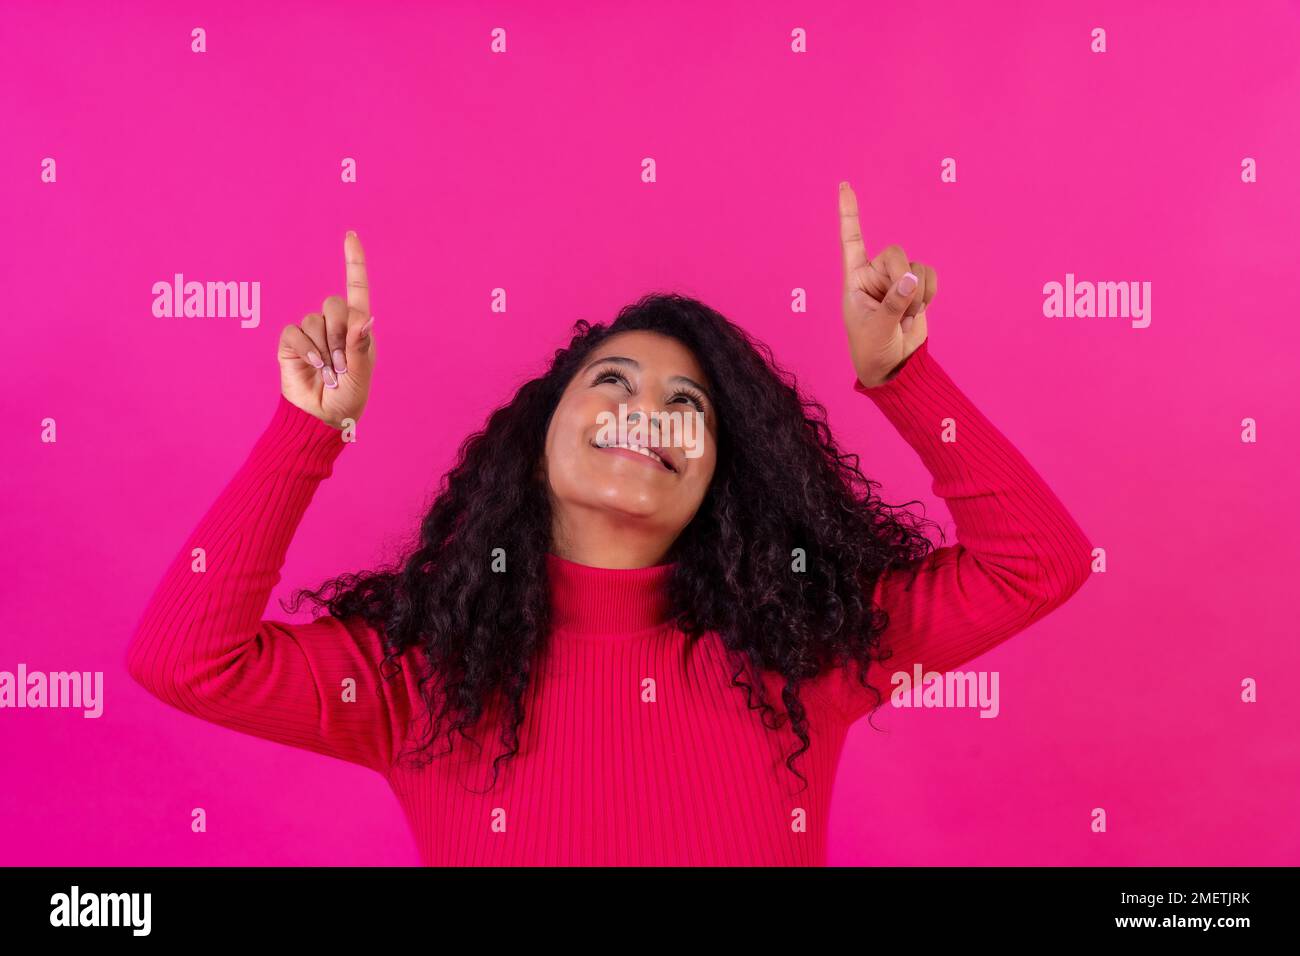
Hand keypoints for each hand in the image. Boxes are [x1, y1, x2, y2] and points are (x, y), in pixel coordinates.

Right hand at [277, 231, 375, 427]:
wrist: (321, 418)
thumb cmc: (348, 399)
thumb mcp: (361, 375)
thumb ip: (361, 346)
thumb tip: (365, 319)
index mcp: (358, 328)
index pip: (357, 288)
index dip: (354, 262)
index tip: (351, 235)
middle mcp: (334, 325)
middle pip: (334, 304)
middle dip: (340, 335)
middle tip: (342, 364)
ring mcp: (311, 333)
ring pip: (315, 320)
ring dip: (324, 349)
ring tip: (329, 371)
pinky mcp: (291, 343)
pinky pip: (295, 332)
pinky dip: (305, 351)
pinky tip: (312, 367)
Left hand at [838, 181, 937, 386]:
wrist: (895, 367)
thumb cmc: (872, 350)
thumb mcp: (877, 328)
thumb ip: (893, 302)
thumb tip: (910, 277)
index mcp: (855, 280)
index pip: (851, 241)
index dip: (848, 213)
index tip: (844, 184)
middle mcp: (875, 275)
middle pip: (895, 253)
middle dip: (902, 282)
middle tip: (900, 312)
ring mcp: (897, 280)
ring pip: (915, 267)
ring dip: (917, 295)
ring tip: (906, 318)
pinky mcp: (917, 288)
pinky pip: (930, 275)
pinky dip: (929, 294)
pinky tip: (918, 313)